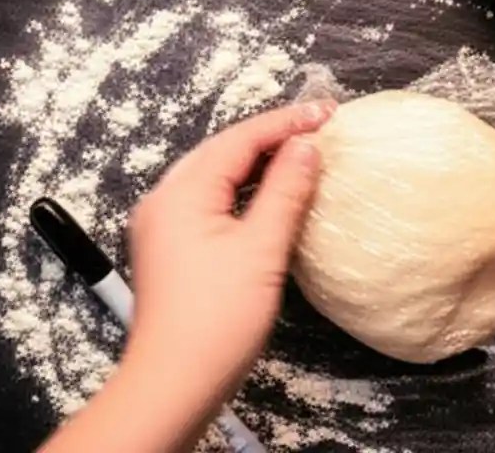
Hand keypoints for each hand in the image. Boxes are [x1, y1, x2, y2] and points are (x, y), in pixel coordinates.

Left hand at [124, 101, 334, 410]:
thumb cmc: (216, 318)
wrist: (174, 383)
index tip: (328, 112)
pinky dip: (247, 190)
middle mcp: (165, 200)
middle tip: (320, 125)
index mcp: (182, 193)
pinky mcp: (174, 249)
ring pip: (218, 176)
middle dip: (273, 135)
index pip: (240, 139)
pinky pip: (213, 202)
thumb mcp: (261, 249)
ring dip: (261, 162)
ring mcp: (166, 226)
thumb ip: (286, 191)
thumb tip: (306, 147)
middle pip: (225, 151)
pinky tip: (274, 194)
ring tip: (304, 151)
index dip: (286, 122)